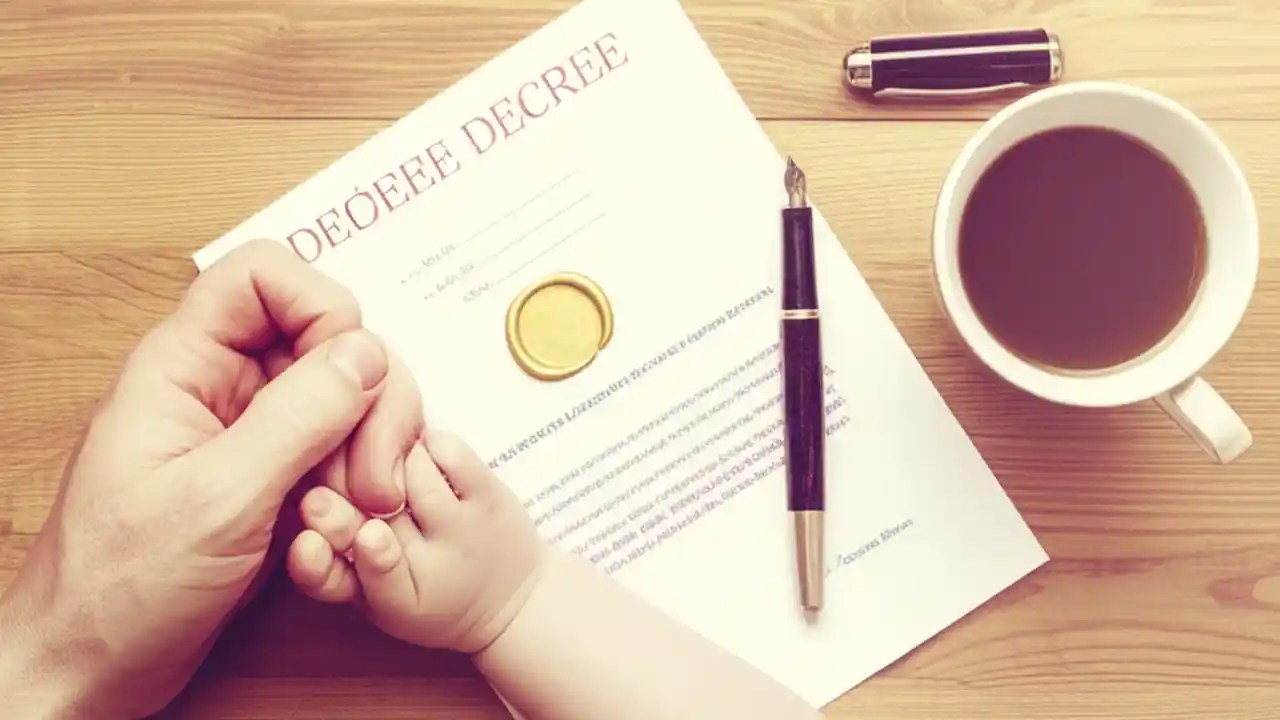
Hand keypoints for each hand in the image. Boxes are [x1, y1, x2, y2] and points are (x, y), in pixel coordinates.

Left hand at [0, 240, 415, 717]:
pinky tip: (352, 521)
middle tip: (375, 473)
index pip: (263, 277)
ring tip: (365, 507)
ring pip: (346, 392)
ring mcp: (253, 430)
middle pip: (324, 335)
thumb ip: (297, 417)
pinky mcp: (276, 473)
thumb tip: (367, 353)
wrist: (96, 668)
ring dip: (374, 443)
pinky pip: (342, 444)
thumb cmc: (121, 589)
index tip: (352, 371)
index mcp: (183, 366)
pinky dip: (363, 475)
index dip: (320, 305)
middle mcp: (222, 385)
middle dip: (368, 396)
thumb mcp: (216, 499)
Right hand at [287, 430, 548, 653]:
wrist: (511, 600)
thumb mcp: (371, 599)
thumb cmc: (426, 594)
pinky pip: (447, 449)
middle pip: (364, 508)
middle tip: (337, 466)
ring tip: (381, 460)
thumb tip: (305, 501)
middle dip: (342, 481)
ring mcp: (459, 528)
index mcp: (384, 600)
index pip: (335, 577)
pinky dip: (428, 441)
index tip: (308, 522)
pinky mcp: (489, 496)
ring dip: (385, 453)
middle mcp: (424, 566)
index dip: (314, 553)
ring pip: (406, 467)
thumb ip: (326, 567)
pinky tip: (422, 453)